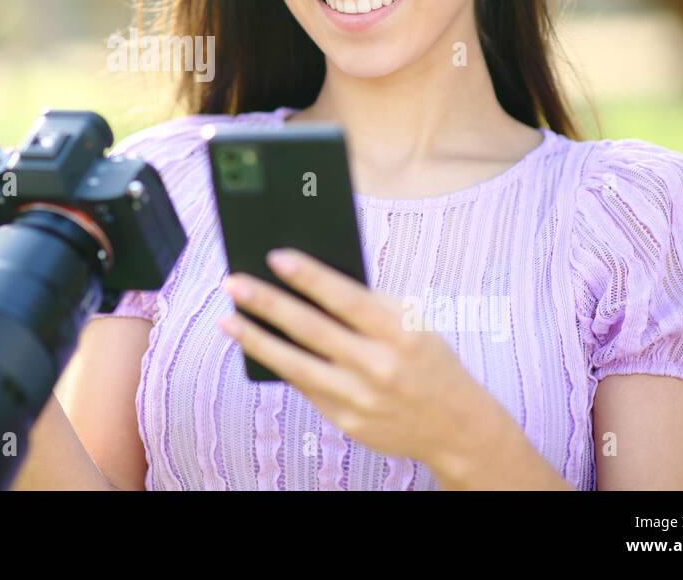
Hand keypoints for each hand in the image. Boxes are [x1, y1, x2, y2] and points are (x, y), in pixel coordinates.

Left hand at [217, 247, 494, 471]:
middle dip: (267, 305)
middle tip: (234, 284)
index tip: (275, 256)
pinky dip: (277, 364)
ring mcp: (360, 398)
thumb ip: (368, 304)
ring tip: (228, 319)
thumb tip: (310, 281)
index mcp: (400, 333)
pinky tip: (255, 346)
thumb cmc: (426, 359)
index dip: (309, 276)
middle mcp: (379, 367)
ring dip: (257, 339)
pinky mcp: (346, 421)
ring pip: (296, 365)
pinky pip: (304, 387)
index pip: (347, 298)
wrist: (455, 426)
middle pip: (312, 331)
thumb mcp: (411, 323)